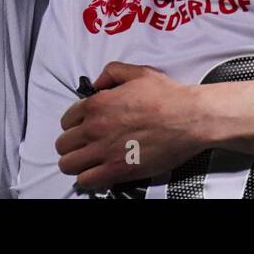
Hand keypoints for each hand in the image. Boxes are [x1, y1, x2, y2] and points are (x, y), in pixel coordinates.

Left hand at [56, 62, 204, 191]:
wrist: (190, 118)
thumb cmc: (167, 95)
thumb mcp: (139, 73)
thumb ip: (112, 73)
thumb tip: (97, 83)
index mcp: (97, 104)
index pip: (66, 119)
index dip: (75, 124)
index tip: (85, 127)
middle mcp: (95, 128)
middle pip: (63, 144)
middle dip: (73, 144)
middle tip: (86, 145)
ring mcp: (104, 151)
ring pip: (68, 164)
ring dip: (76, 163)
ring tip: (89, 161)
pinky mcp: (117, 170)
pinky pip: (85, 181)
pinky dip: (88, 178)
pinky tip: (99, 172)